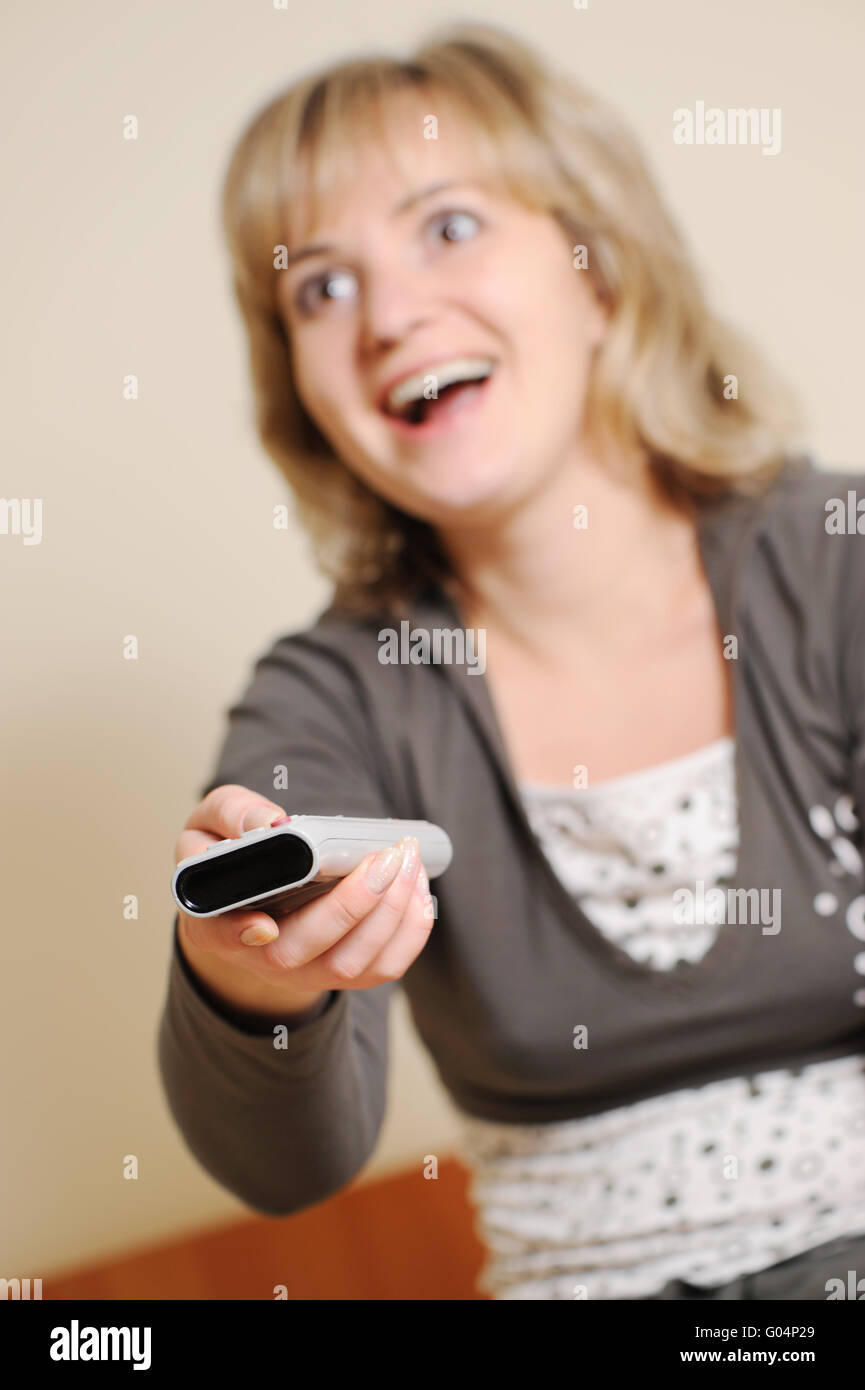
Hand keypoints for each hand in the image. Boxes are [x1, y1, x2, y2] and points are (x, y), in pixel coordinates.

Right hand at [174, 785, 435, 1017]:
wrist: (253, 897)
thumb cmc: (231, 856)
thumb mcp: (210, 823)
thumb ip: (230, 814)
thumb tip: (271, 822)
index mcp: (215, 920)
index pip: (218, 935)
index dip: (239, 934)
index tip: (264, 926)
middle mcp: (260, 957)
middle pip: (305, 951)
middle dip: (354, 904)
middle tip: (386, 856)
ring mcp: (306, 971)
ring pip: (354, 964)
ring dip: (392, 911)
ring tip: (406, 857)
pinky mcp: (345, 971)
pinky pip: (386, 966)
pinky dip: (412, 928)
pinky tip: (416, 885)